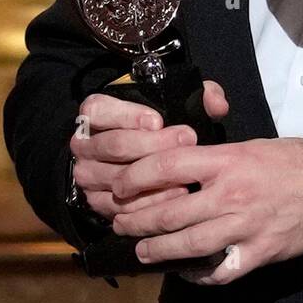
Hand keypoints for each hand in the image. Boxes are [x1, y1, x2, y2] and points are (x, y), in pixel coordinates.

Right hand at [70, 80, 228, 221]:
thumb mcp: (178, 103)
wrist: (140, 161)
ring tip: (186, 176)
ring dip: (153, 179)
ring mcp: (88, 175)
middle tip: (187, 140)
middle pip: (113, 145)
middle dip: (152, 145)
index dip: (128, 116)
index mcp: (96, 113)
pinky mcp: (97, 202)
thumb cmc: (162, 127)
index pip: (99, 111)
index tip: (158, 121)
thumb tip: (217, 104)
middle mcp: (85, 144)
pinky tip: (175, 196)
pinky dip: (149, 204)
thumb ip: (199, 96)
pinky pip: (120, 206)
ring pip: (116, 178)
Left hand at [110, 135, 302, 284]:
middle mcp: (231, 194)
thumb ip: (217, 157)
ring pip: (188, 245)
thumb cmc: (295, 161)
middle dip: (137, 221)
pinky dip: (198, 274)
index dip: (136, 178)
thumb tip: (181, 166)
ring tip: (143, 251)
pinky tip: (186, 272)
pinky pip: (219, 271)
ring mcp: (245, 227)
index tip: (120, 187)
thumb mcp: (252, 145)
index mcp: (228, 160)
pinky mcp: (259, 253)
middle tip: (121, 224)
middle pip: (170, 212)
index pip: (168, 165)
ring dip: (158, 251)